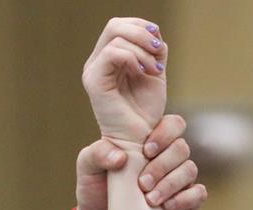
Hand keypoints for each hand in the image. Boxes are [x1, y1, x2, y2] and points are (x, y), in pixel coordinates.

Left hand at [75, 119, 206, 209]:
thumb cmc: (94, 190)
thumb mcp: (87, 166)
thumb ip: (98, 153)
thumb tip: (121, 156)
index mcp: (149, 142)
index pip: (172, 125)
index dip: (165, 134)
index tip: (146, 151)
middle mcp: (166, 158)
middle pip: (182, 148)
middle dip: (162, 165)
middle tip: (142, 182)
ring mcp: (177, 180)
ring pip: (189, 170)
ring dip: (170, 184)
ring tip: (149, 199)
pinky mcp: (185, 203)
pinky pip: (198, 194)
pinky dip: (185, 198)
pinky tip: (166, 207)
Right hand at [81, 17, 167, 146]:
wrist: (139, 141)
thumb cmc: (145, 111)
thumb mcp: (154, 73)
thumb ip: (153, 51)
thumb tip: (154, 33)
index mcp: (107, 58)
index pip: (119, 26)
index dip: (142, 27)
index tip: (159, 47)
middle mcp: (97, 62)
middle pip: (115, 25)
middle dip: (141, 34)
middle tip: (157, 52)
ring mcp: (93, 71)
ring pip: (116, 37)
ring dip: (142, 50)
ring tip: (155, 70)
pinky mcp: (94, 82)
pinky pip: (112, 53)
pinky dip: (133, 58)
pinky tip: (144, 72)